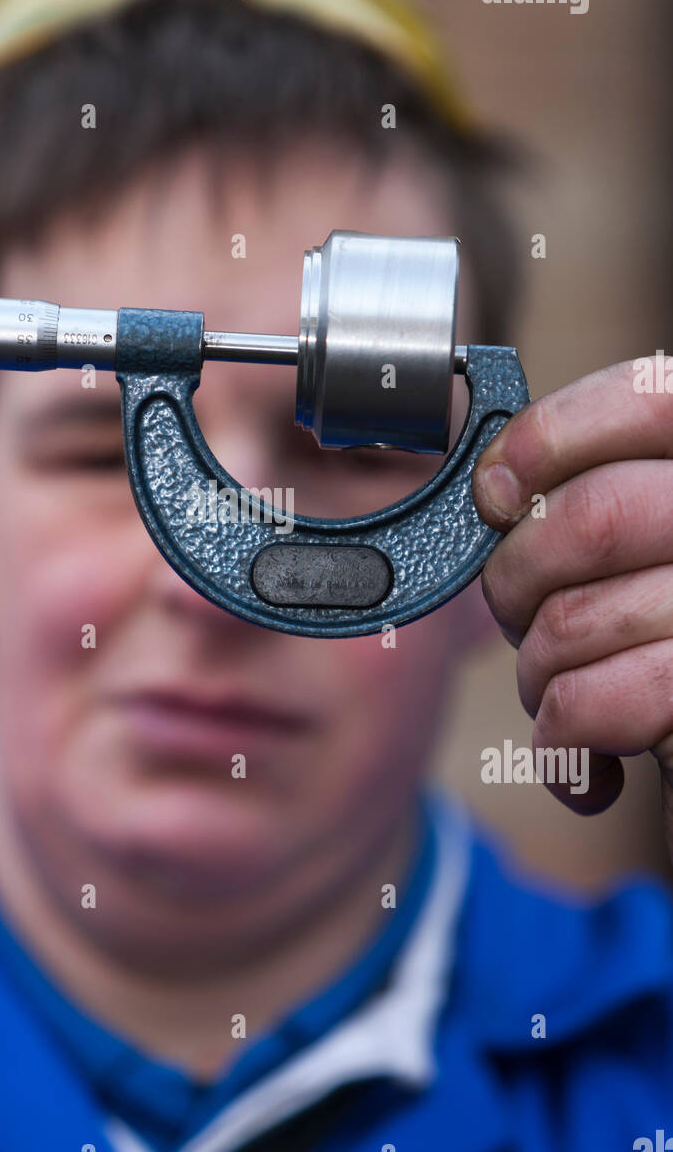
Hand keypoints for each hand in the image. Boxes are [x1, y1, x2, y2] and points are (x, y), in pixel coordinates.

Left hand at [471, 359, 672, 862]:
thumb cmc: (658, 653)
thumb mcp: (633, 554)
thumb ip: (586, 498)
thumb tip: (494, 486)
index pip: (649, 400)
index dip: (548, 438)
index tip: (494, 492)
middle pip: (590, 517)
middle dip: (518, 581)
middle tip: (524, 615)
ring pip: (573, 621)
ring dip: (538, 672)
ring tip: (569, 689)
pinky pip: (589, 704)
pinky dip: (561, 736)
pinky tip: (591, 752)